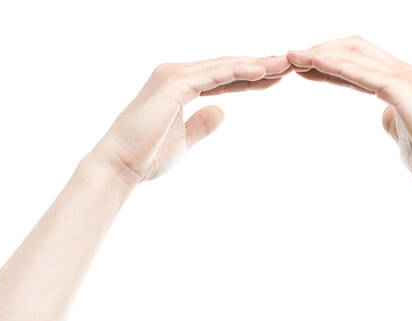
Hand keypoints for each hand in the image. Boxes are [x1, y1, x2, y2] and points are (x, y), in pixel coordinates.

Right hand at [94, 54, 291, 181]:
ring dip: (255, 64)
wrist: (121, 166)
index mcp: (180, 85)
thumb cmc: (147, 157)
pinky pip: (213, 74)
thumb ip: (202, 125)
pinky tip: (261, 71)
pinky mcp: (173, 84)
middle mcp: (176, 73)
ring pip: (223, 66)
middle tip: (291, 63)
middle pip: (226, 66)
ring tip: (284, 65)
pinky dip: (238, 71)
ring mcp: (174, 75)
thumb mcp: (184, 141)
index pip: (223, 77)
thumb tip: (222, 114)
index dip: (250, 77)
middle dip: (259, 65)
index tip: (277, 77)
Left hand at [286, 36, 411, 183]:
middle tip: (290, 57)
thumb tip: (384, 118)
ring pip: (354, 54)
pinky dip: (336, 65)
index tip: (301, 66)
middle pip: (353, 48)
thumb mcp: (402, 135)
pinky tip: (315, 65)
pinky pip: (361, 71)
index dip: (328, 61)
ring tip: (293, 56)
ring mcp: (401, 77)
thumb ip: (392, 121)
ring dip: (321, 53)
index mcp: (398, 81)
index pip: (357, 61)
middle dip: (321, 49)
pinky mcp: (400, 89)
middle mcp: (400, 71)